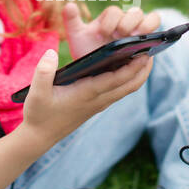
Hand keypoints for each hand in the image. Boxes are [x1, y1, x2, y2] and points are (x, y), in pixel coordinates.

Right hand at [19, 47, 152, 147]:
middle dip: (143, 69)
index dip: (132, 67)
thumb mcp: (36, 92)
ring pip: (126, 89)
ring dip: (137, 74)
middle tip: (152, 50)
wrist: (39, 137)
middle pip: (129, 85)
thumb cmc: (39, 114)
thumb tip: (50, 53)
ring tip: (144, 56)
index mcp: (86, 94)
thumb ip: (43, 72)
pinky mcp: (95, 105)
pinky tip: (126, 67)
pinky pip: (118, 91)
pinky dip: (127, 79)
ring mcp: (98, 104)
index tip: (144, 53)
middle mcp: (97, 100)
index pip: (116, 80)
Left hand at [63, 2, 162, 62]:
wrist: (97, 71)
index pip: (113, 12)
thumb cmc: (88, 51)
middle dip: (128, 22)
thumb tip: (69, 5)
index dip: (109, 21)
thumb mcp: (77, 37)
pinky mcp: (150, 44)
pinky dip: (157, 39)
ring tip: (137, 38)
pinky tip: (147, 50)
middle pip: (136, 12)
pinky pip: (159, 36)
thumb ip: (72, 21)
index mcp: (111, 17)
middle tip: (120, 35)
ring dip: (146, 26)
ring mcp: (141, 31)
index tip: (102, 34)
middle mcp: (127, 21)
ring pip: (153, 18)